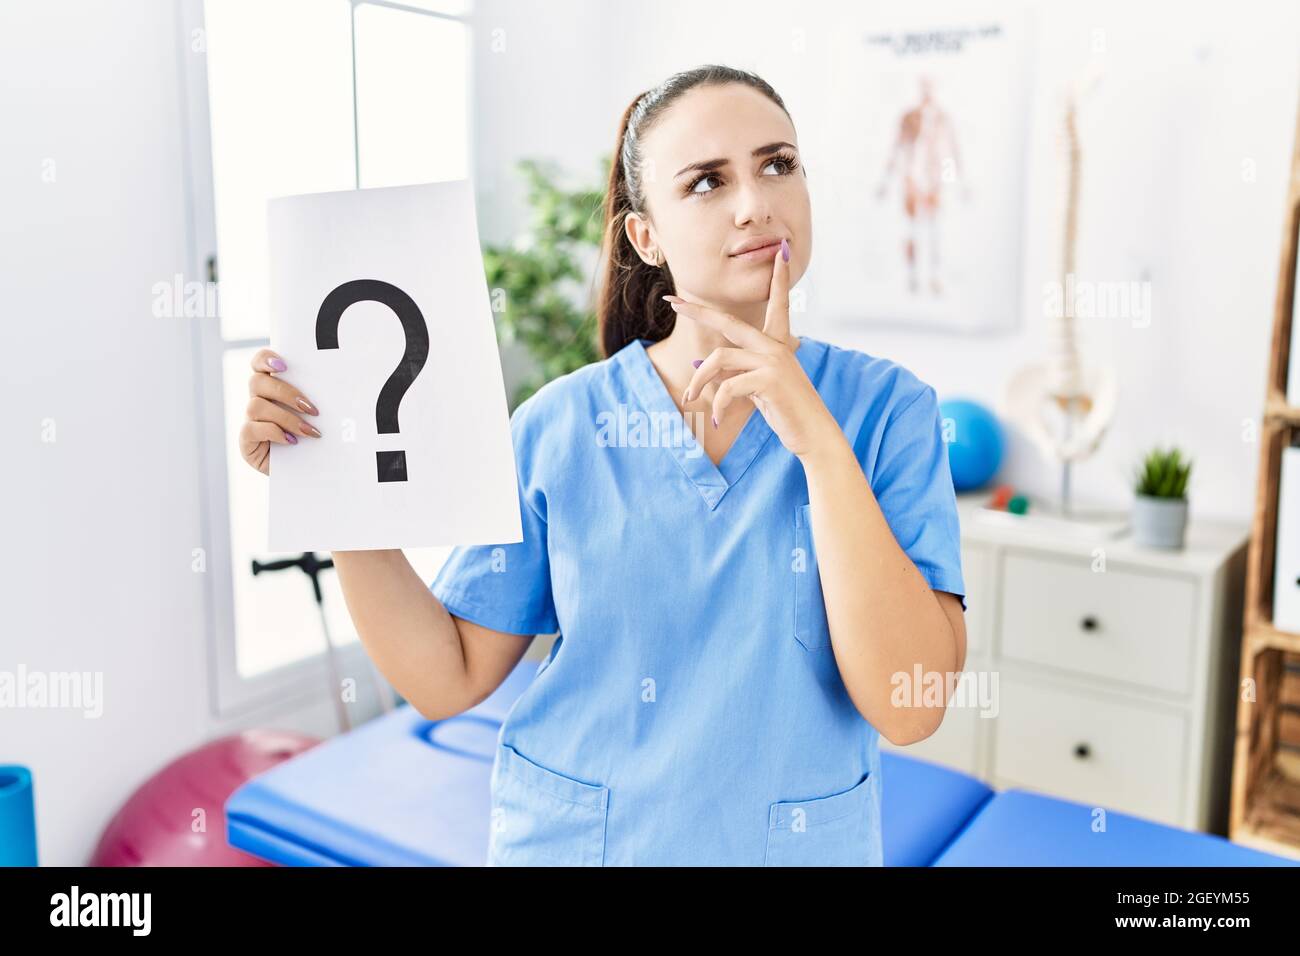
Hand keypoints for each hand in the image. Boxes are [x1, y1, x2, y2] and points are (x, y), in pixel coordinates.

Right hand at [238, 348, 321, 474]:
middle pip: (258, 382)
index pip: (259, 362)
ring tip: (310, 431)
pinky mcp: (246, 440)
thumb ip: (316, 398)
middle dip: (287, 393)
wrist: (307, 469)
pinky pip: (250, 428)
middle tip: (312, 409)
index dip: (266, 359)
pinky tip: (291, 441)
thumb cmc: (313, 437)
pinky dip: (273, 432)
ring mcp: (249, 419)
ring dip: (287, 418)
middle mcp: (257, 399)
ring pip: (256, 406)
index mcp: (272, 387)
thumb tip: (336, 387)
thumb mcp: (316, 415)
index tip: (284, 366)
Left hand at [663, 240, 841, 459]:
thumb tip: (696, 364)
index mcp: (778, 344)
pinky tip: (717, 419)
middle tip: (673, 302)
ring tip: (689, 398)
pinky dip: (717, 403)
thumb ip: (732, 373)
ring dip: (698, 380)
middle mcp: (776, 346)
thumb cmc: (787, 412)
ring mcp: (773, 361)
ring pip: (719, 359)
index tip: (781, 252)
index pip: (779, 302)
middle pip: (728, 321)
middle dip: (698, 311)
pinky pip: (728, 387)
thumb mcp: (757, 389)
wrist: (814, 435)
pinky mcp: (769, 380)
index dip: (780, 277)